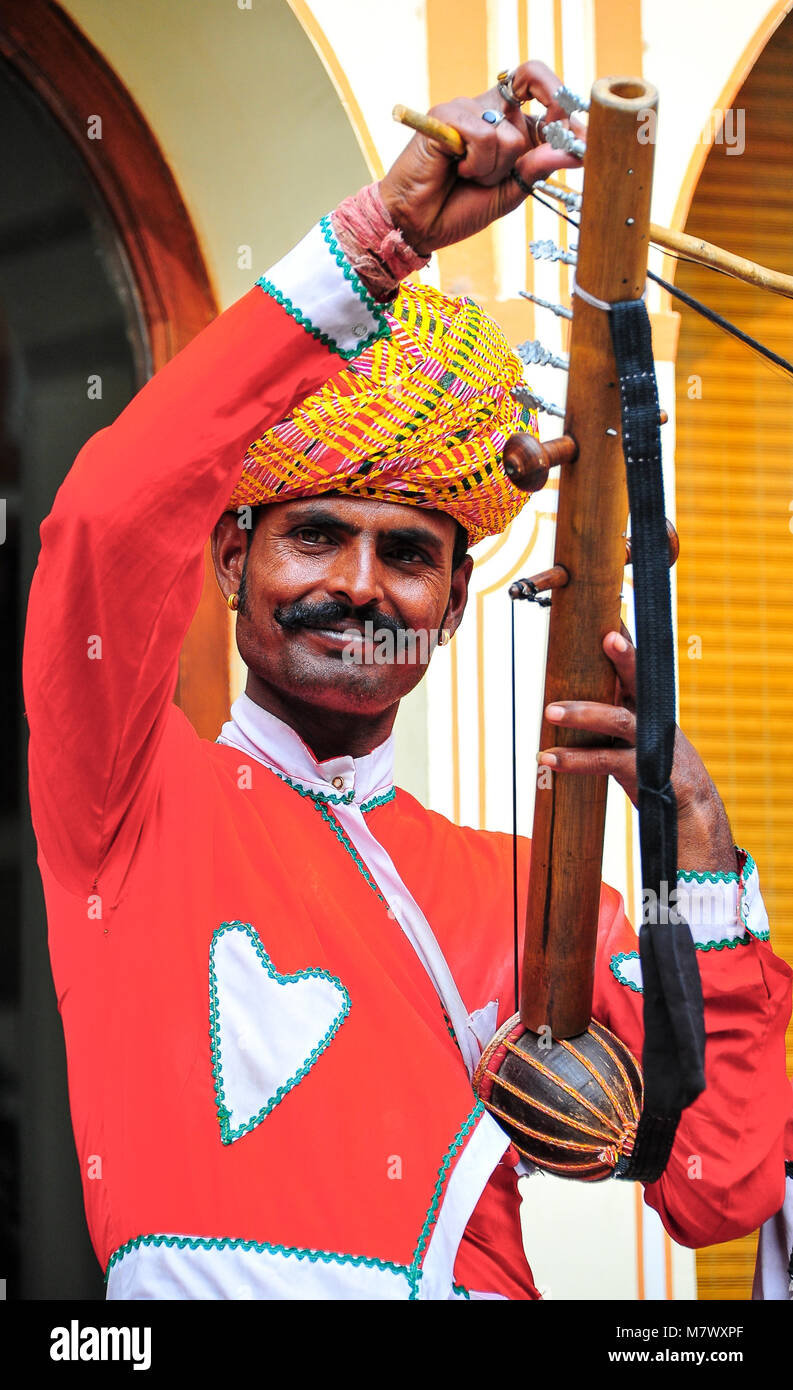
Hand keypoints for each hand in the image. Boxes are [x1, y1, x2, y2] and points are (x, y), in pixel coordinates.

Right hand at [379, 60, 584, 254]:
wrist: (418, 225)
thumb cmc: (458, 209)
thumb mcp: (510, 191)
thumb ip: (538, 167)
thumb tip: (574, 149)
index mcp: (508, 127)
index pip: (543, 93)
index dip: (568, 104)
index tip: (585, 134)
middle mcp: (490, 112)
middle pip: (533, 82)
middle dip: (550, 110)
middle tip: (553, 144)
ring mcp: (468, 110)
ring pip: (510, 131)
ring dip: (497, 167)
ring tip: (470, 177)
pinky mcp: (446, 115)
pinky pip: (484, 136)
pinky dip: (477, 163)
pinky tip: (457, 170)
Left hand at [537, 629, 738, 874]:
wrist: (690, 811)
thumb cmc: (657, 768)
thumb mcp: (640, 734)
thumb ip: (615, 713)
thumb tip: (571, 697)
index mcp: (650, 705)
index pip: (638, 667)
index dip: (627, 643)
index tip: (612, 616)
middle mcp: (653, 718)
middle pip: (639, 680)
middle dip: (625, 657)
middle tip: (607, 638)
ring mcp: (650, 743)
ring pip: (617, 719)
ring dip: (581, 713)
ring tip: (549, 712)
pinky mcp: (642, 770)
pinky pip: (604, 761)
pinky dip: (573, 759)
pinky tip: (547, 758)